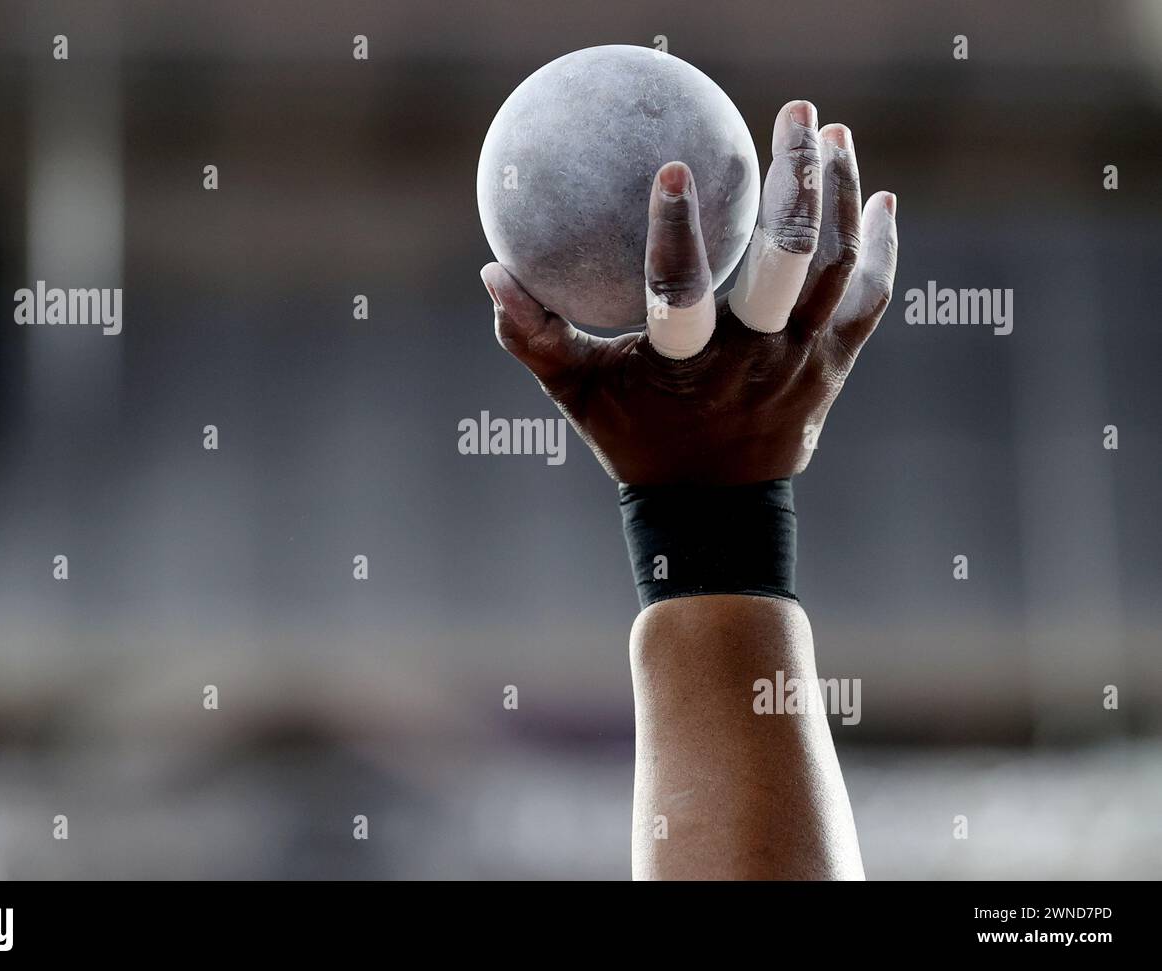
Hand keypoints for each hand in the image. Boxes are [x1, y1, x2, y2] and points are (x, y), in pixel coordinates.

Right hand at [480, 100, 897, 485]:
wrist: (716, 510)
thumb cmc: (638, 442)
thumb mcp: (579, 395)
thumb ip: (533, 338)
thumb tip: (492, 274)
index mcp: (691, 364)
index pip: (683, 294)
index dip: (678, 233)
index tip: (674, 167)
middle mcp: (759, 357)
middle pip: (792, 261)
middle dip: (799, 180)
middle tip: (796, 113)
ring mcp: (807, 361)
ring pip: (838, 267)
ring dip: (841, 195)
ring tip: (836, 136)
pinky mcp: (836, 365)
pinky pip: (869, 298)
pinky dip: (879, 247)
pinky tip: (878, 200)